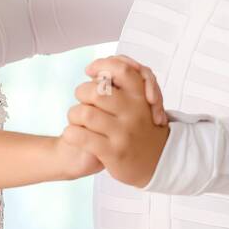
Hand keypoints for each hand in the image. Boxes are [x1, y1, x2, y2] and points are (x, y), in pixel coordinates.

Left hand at [63, 55, 170, 188]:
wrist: (157, 163)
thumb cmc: (141, 128)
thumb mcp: (140, 103)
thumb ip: (123, 85)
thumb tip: (96, 67)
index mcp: (141, 97)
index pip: (122, 69)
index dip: (102, 65)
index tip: (90, 70)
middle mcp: (135, 113)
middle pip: (97, 91)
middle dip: (82, 92)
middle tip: (82, 99)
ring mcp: (124, 133)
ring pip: (85, 114)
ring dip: (73, 114)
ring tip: (75, 119)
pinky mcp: (113, 152)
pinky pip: (82, 137)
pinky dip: (71, 133)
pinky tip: (72, 134)